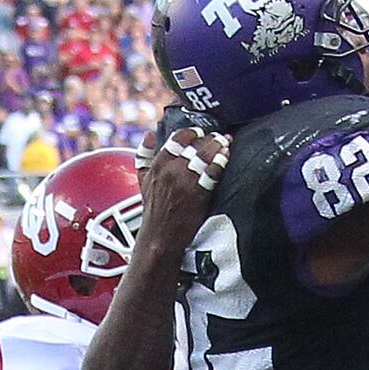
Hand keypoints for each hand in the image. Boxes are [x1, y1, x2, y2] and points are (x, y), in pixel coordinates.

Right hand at [137, 126, 229, 247]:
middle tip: (220, 136)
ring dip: (218, 146)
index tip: (200, 132)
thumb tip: (149, 135)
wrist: (160, 237)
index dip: (192, 132)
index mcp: (158, 165)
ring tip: (226, 143)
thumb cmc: (153, 210)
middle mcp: (171, 170)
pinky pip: (213, 172)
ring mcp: (185, 181)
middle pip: (195, 145)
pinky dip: (221, 162)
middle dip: (210, 138)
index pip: (177, 138)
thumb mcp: (143, 180)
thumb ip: (144, 155)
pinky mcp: (199, 193)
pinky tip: (226, 157)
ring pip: (205, 155)